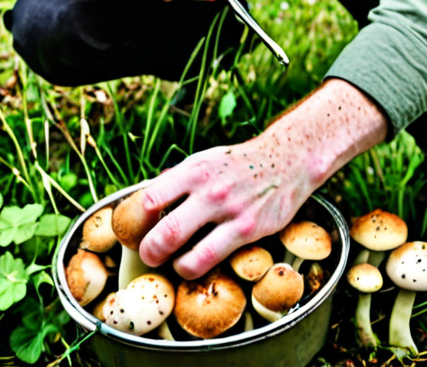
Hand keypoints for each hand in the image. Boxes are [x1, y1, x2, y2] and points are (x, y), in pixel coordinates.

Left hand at [138, 132, 314, 279]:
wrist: (286, 160)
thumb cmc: (239, 164)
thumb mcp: (206, 160)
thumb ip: (180, 180)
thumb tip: (150, 200)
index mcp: (194, 169)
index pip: (151, 199)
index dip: (140, 219)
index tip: (141, 227)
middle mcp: (209, 189)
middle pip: (166, 231)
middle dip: (150, 251)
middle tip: (149, 255)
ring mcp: (229, 211)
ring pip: (188, 253)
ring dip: (174, 265)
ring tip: (174, 263)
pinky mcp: (247, 229)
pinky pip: (211, 258)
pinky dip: (195, 266)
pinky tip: (195, 263)